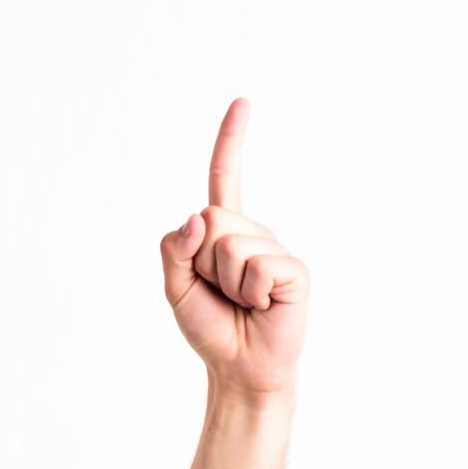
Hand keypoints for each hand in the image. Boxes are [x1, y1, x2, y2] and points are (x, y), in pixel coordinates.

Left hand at [159, 99, 309, 398]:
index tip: (243, 102)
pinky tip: (261, 305)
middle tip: (219, 291)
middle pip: (211, 221)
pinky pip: (257, 266)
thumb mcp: (175, 288)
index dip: (232, 140)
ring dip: (224, 281)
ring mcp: (275, 249)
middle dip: (202, 261)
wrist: (238, 367)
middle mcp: (252, 233)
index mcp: (222, 232)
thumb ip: (173, 250)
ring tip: (240, 301)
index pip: (226, 178)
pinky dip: (249, 291)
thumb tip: (198, 217)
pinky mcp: (294, 271)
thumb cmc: (210, 326)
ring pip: (230, 245)